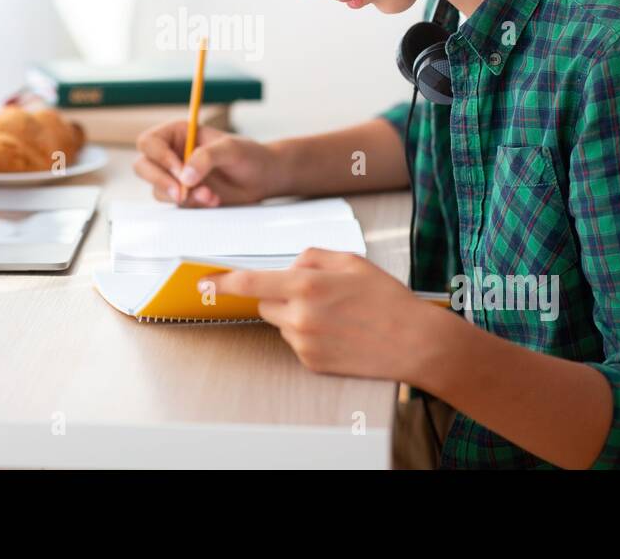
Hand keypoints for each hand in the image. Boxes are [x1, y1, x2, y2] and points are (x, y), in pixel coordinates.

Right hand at [133, 122, 285, 206]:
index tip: (179, 170)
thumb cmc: (248, 155)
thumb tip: (185, 177)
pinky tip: (213, 200)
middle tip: (183, 192)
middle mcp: (171, 154)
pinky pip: (175, 204)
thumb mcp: (231, 149)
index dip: (159, 157)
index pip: (149, 143)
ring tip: (211, 195)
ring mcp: (176, 177)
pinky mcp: (184, 196)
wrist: (262, 178)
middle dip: (161, 180)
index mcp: (177, 134)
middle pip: (143, 167)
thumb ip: (206, 157)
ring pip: (158, 189)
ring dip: (182, 196)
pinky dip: (192, 205)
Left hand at [210, 247, 443, 382]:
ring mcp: (304, 342)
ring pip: (280, 322)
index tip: (205, 281)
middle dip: (275, 293)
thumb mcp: (351, 261)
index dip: (223, 281)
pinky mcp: (311, 362)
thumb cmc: (387, 299)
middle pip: (263, 302)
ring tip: (333, 313)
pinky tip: (337, 331)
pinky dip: (308, 334)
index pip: (251, 281)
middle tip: (309, 292)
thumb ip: (313, 256)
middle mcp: (300, 315)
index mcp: (307, 285)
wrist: (414, 343)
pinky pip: (295, 342)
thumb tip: (290, 264)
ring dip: (293, 314)